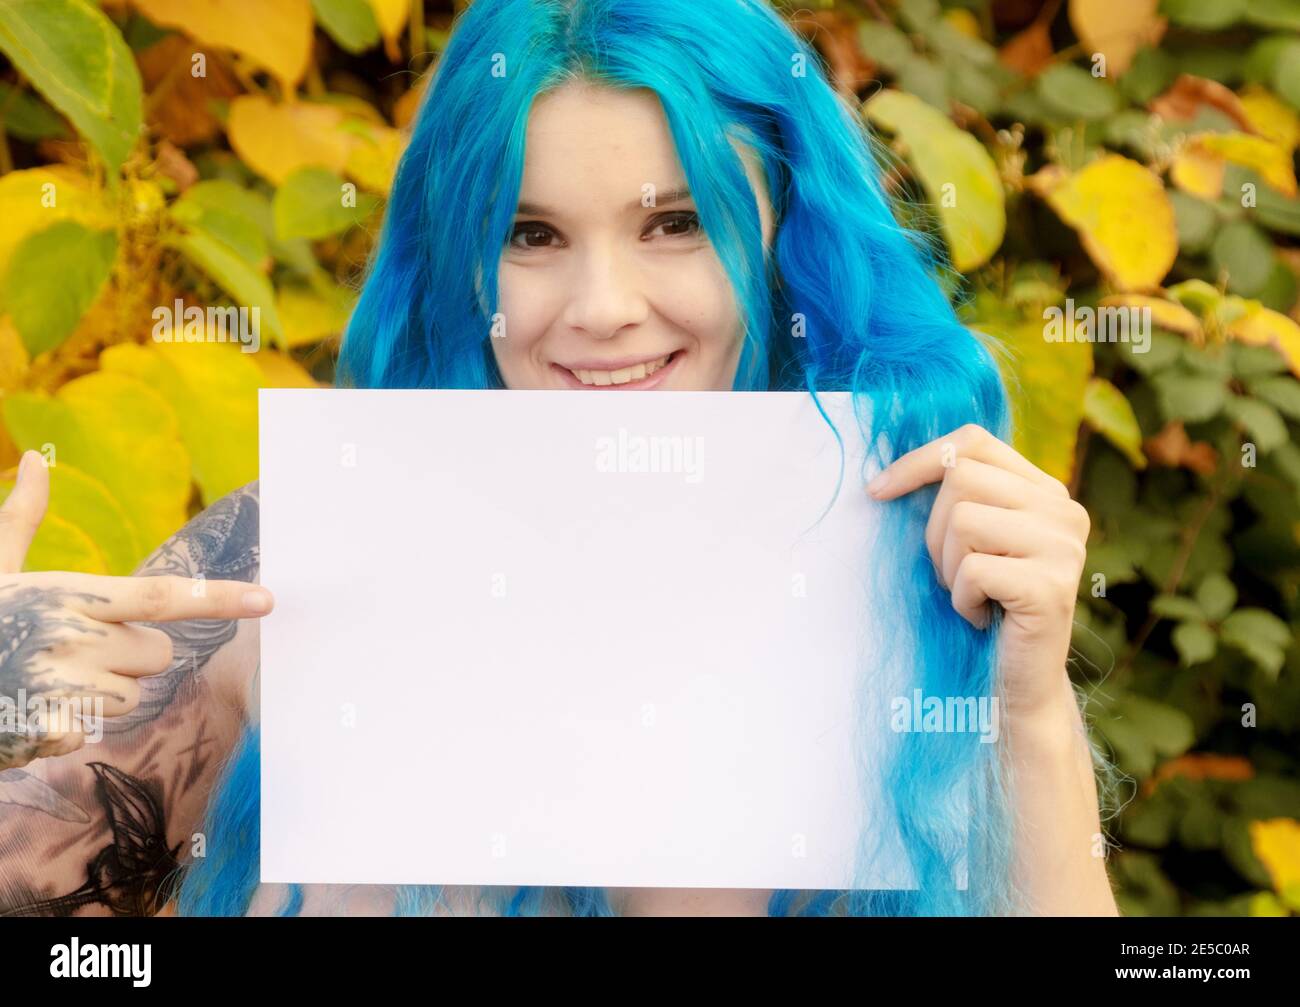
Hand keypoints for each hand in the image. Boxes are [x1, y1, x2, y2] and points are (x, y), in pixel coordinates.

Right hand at [0, 450, 275, 770]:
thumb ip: (23, 519)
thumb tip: (40, 461)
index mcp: (70, 594)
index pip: (161, 595)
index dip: (217, 597)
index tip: (267, 600)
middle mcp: (75, 637)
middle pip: (158, 652)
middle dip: (126, 655)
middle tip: (68, 649)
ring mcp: (65, 686)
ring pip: (130, 695)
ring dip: (95, 693)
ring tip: (41, 678)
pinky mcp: (53, 729)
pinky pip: (95, 730)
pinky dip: (66, 728)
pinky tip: (28, 710)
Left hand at [866, 424, 1088, 717]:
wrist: (1017, 685)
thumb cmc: (982, 608)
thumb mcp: (968, 542)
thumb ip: (955, 498)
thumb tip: (885, 471)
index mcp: (1046, 491)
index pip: (973, 442)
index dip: (919, 460)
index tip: (877, 492)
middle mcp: (1065, 511)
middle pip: (961, 479)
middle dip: (934, 532)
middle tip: (954, 575)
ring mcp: (1064, 547)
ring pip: (961, 520)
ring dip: (948, 568)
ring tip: (973, 596)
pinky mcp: (1051, 586)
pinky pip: (971, 570)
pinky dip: (961, 601)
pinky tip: (984, 618)